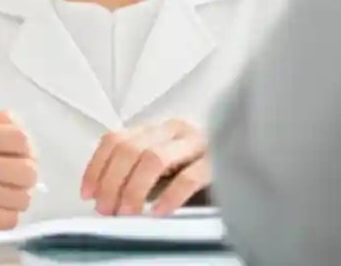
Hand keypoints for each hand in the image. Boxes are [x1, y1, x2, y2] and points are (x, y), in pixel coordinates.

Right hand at [0, 111, 38, 236]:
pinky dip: (7, 216)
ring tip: (3, 196)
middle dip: (26, 177)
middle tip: (14, 180)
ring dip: (18, 199)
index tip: (20, 157)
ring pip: (21, 198)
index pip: (19, 138)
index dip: (27, 149)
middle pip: (26, 171)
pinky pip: (8, 219)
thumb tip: (27, 140)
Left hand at [81, 119, 210, 216]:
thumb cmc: (200, 172)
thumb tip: (103, 196)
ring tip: (127, 212)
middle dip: (112, 182)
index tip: (87, 192)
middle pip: (130, 149)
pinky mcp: (218, 161)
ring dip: (134, 189)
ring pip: (154, 158)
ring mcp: (197, 142)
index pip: (115, 139)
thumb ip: (138, 171)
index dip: (96, 166)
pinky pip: (190, 176)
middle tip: (106, 209)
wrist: (252, 159)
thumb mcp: (165, 168)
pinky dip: (169, 195)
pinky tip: (157, 212)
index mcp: (157, 129)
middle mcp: (174, 129)